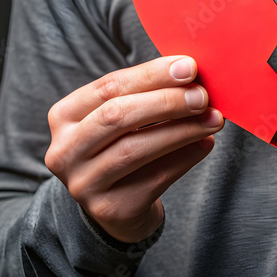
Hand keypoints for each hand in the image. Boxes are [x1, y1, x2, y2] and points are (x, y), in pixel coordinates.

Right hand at [45, 56, 223, 242]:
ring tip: (213, 119)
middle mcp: (65, 151)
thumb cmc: (121, 148)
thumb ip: (146, 96)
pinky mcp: (110, 208)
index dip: (151, 75)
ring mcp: (84, 183)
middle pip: (118, 116)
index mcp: (63, 116)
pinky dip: (185, 157)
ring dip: (181, 130)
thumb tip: (190, 76)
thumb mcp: (121, 119)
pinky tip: (204, 144)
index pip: (108, 87)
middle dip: (166, 102)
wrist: (116, 207)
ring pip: (136, 149)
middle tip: (202, 96)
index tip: (189, 67)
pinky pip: (154, 178)